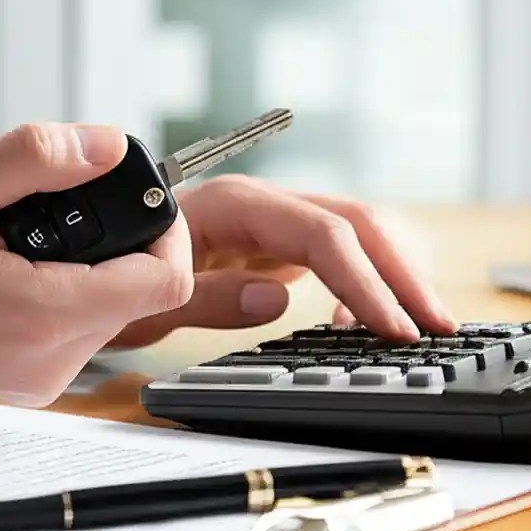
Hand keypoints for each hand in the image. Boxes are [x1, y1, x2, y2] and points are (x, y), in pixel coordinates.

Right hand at [0, 123, 192, 405]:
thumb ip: (36, 157)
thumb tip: (110, 144)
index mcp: (42, 318)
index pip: (165, 281)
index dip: (166, 230)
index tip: (134, 195)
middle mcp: (49, 364)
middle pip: (140, 293)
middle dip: (116, 240)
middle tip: (56, 204)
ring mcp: (37, 382)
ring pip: (110, 311)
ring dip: (87, 265)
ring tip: (18, 237)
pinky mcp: (22, 385)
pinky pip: (75, 331)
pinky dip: (61, 292)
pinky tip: (7, 269)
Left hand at [108, 174, 454, 349]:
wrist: (93, 253)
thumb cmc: (111, 267)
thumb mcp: (146, 295)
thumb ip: (207, 295)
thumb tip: (279, 300)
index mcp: (235, 205)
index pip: (323, 234)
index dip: (365, 281)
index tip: (393, 327)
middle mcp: (264, 203)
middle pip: (357, 223)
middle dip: (402, 274)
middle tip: (438, 327)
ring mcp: (275, 221)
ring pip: (359, 230)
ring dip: (396, 273)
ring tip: (417, 323)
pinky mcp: (278, 242)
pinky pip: (339, 251)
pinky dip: (366, 280)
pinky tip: (360, 321)